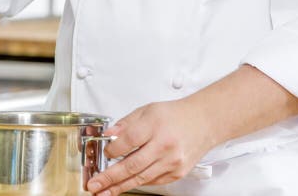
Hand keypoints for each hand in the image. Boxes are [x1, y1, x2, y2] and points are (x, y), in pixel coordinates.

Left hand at [86, 99, 216, 195]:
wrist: (203, 122)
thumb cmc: (175, 115)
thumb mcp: (147, 110)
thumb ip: (126, 123)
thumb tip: (108, 135)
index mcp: (155, 125)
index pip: (128, 141)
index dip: (112, 150)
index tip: (105, 153)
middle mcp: (164, 145)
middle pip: (132, 164)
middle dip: (110, 177)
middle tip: (94, 184)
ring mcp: (172, 162)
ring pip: (141, 177)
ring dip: (120, 186)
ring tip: (105, 191)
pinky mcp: (177, 173)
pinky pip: (153, 181)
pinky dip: (137, 183)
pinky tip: (125, 185)